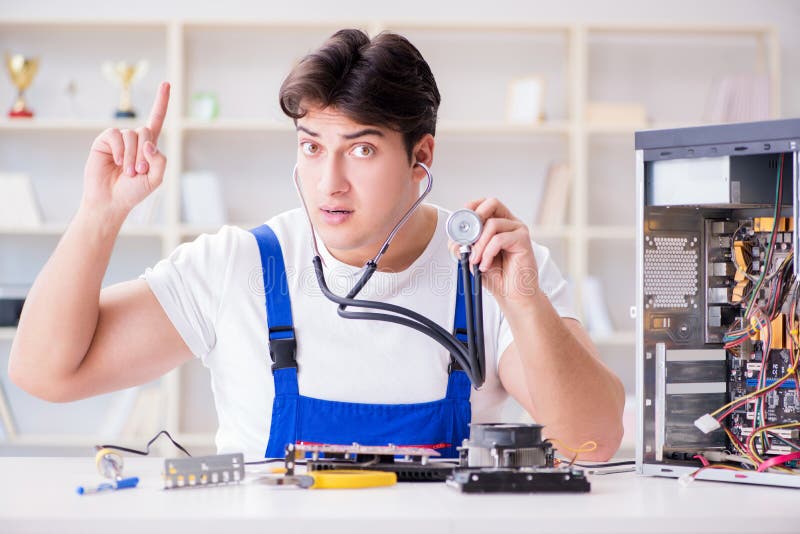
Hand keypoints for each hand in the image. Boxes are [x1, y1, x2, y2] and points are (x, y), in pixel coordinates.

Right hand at [81, 82, 169, 219]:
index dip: (162, 102)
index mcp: (149, 146)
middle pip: (146, 132)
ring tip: (127, 172)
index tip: (166, 83)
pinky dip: (120, 150)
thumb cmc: (133, 191)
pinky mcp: (105, 140)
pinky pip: (116, 135)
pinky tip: (117, 162)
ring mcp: (119, 139)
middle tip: (138, 172)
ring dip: (132, 156)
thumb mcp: (156, 178)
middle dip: (144, 154)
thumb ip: (160, 160)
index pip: (157, 119)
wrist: (111, 200)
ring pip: (132, 135)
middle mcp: (134, 139)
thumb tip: (148, 142)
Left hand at [450, 198, 539, 306]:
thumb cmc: (496, 276)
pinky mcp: (523, 240)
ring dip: (479, 244)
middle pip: (492, 203)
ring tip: (476, 261)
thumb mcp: (473, 258)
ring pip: (492, 224)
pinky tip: (485, 265)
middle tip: (467, 238)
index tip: (458, 222)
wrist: (512, 295)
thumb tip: (454, 238)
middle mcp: (510, 223)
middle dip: (475, 218)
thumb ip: (463, 245)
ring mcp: (518, 230)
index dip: (470, 208)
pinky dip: (487, 253)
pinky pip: (499, 239)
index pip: (484, 204)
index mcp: (499, 223)